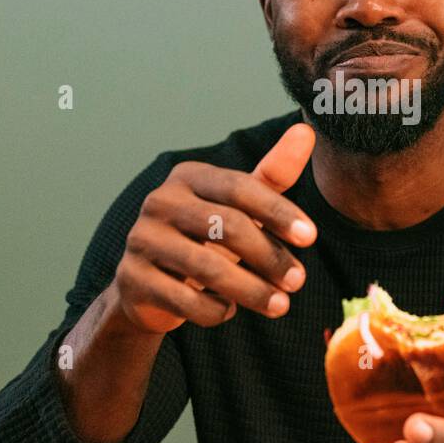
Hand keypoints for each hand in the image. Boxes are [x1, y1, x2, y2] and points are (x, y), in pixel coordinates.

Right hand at [113, 123, 317, 332]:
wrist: (148, 284)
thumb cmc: (205, 238)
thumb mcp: (238, 206)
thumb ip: (272, 175)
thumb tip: (307, 132)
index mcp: (188, 177)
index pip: (240, 187)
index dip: (278, 211)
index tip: (310, 237)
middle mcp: (160, 201)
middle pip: (226, 226)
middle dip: (269, 256)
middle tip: (299, 280)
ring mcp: (142, 240)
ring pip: (206, 267)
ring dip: (251, 290)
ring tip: (281, 305)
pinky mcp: (133, 279)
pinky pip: (184, 300)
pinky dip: (214, 310)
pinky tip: (229, 310)